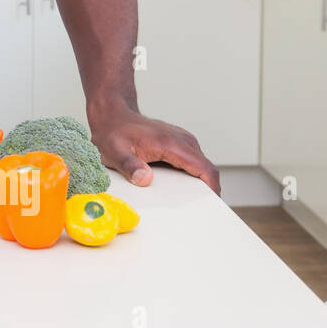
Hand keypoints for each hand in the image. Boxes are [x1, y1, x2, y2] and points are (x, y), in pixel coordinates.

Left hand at [89, 106, 220, 194]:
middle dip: (205, 191)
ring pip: (200, 167)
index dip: (212, 189)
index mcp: (172, 143)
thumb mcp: (114, 152)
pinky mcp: (180, 145)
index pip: (205, 169)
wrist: (113, 116)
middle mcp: (183, 140)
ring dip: (197, 184)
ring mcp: (183, 141)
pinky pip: (192, 163)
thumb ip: (129, 166)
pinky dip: (190, 176)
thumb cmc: (114, 133)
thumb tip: (145, 179)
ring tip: (184, 202)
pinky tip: (176, 188)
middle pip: (206, 170)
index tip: (211, 206)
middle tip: (195, 211)